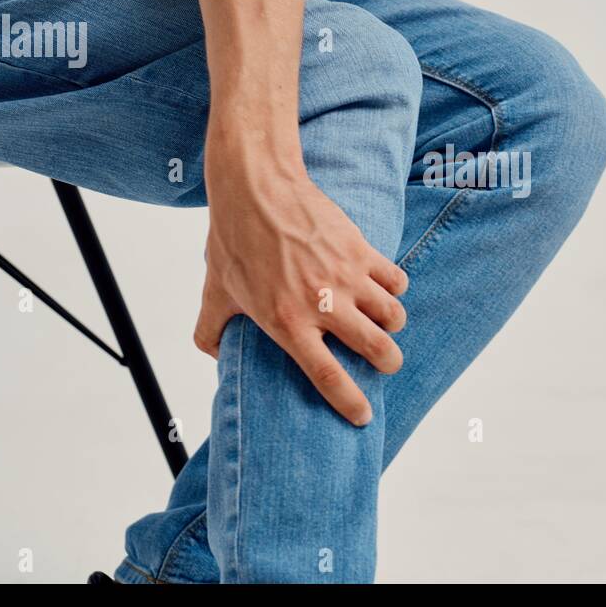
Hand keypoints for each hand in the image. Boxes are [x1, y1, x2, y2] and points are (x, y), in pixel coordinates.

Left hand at [192, 126, 407, 425]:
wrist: (256, 189)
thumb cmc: (233, 240)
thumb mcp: (215, 292)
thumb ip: (210, 331)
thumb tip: (215, 356)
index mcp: (287, 324)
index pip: (328, 377)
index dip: (350, 403)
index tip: (363, 416)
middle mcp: (323, 305)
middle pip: (377, 350)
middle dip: (388, 363)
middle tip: (385, 362)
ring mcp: (346, 277)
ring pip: (393, 316)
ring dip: (392, 325)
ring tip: (383, 323)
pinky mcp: (361, 250)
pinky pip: (396, 280)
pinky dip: (395, 288)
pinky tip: (383, 287)